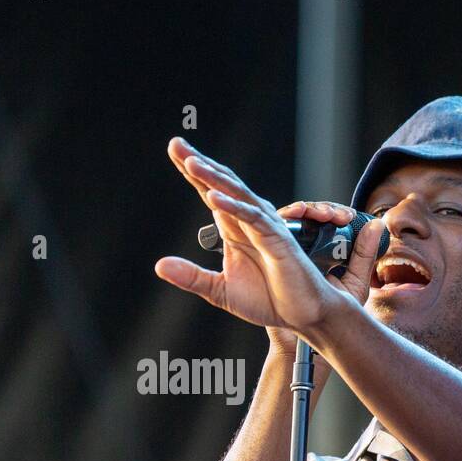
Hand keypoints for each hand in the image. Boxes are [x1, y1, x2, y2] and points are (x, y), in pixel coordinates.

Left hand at [156, 137, 384, 338]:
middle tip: (176, 145)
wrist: (302, 315)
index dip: (193, 172)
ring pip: (237, 195)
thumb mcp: (220, 291)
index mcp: (234, 228)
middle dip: (199, 164)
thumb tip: (159, 265)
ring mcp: (264, 227)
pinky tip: (214, 198)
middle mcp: (248, 221)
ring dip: (214, 179)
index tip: (175, 150)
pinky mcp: (277, 240)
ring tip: (191, 163)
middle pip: (221, 185)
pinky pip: (252, 219)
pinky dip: (233, 207)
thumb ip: (191, 277)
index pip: (210, 192)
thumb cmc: (268, 299)